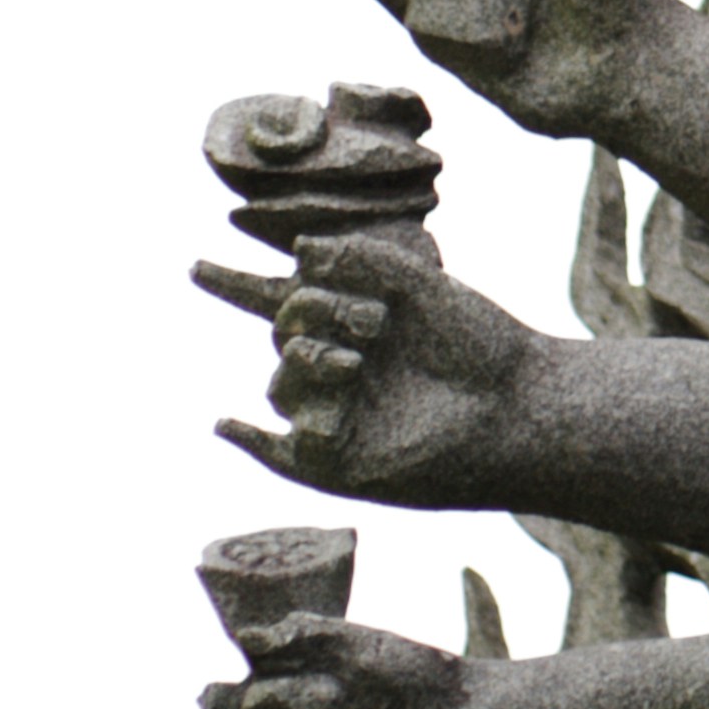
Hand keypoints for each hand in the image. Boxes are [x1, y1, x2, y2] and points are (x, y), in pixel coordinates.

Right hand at [193, 232, 541, 509]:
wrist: (510, 405)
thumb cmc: (475, 343)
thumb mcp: (419, 285)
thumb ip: (360, 259)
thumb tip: (300, 250)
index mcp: (354, 321)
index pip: (282, 300)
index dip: (236, 285)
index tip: (197, 267)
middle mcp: (338, 364)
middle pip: (284, 330)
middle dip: (317, 312)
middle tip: (375, 320)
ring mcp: (333, 410)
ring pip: (283, 381)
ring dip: (310, 361)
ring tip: (357, 362)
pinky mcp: (334, 458)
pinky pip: (279, 450)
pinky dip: (251, 439)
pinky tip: (227, 424)